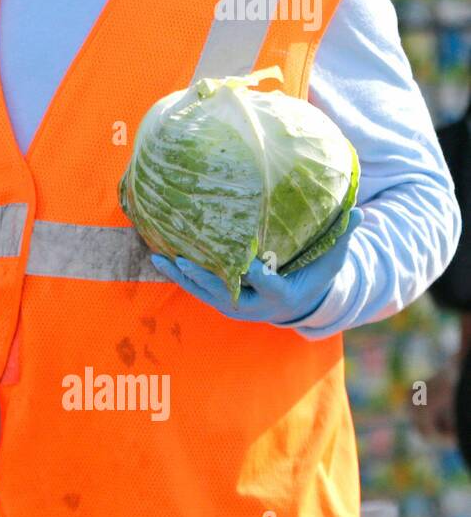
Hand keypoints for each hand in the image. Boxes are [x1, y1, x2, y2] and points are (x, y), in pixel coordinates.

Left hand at [150, 210, 362, 325]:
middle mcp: (254, 305)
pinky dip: (181, 275)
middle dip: (204, 278)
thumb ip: (341, 237)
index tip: (248, 263)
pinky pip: (197, 289)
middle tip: (184, 261)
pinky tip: (160, 257)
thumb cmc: (316, 276)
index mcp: (280, 295)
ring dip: (182, 276)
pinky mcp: (221, 302)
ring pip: (204, 293)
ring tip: (158, 257)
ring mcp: (234, 306)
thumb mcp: (330, 260)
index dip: (257, 275)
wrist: (300, 306)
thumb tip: (358, 210)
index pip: (268, 285)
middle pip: (225, 293)